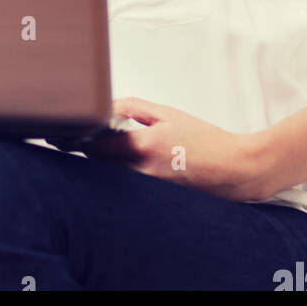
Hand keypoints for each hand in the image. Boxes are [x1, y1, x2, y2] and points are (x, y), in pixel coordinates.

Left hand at [78, 97, 264, 201]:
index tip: (73, 130)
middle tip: (86, 137)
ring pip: (112, 176)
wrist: (232, 168)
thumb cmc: (203, 139)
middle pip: (100, 164)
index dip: (82, 137)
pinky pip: (128, 186)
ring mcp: (148, 188)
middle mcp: (142, 171)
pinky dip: (122, 174)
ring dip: (106, 163)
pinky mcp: (154, 198)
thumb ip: (132, 108)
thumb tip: (107, 106)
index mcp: (144, 145)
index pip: (96, 145)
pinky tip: (129, 164)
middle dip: (91, 150)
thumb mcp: (166, 114)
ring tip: (108, 149)